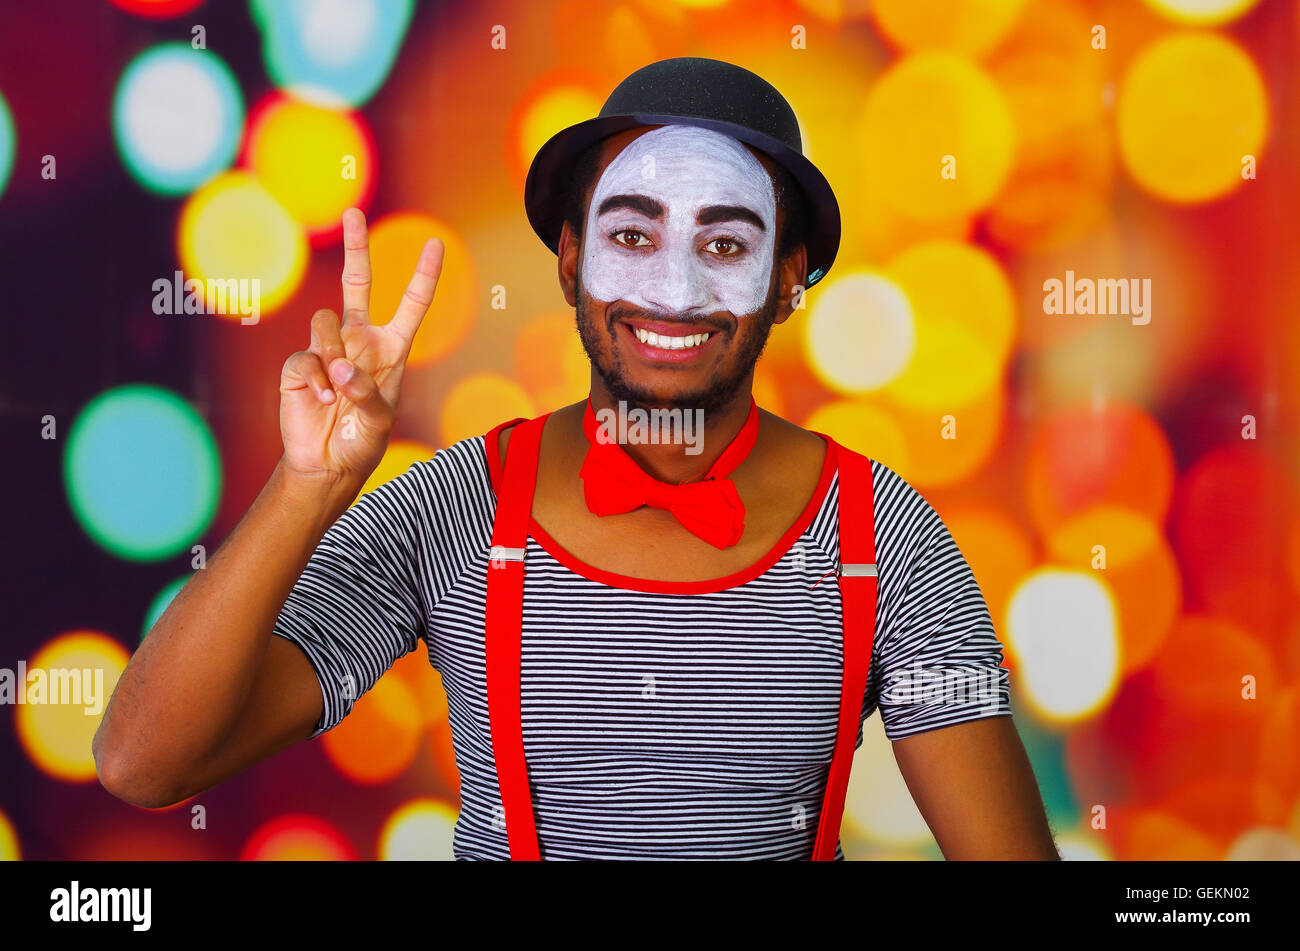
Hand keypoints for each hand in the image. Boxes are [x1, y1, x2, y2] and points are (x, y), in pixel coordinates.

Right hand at [279, 207, 443, 487]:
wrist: (328, 463)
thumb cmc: (363, 441)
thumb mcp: (380, 421)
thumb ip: (368, 392)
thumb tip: (340, 365)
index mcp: (390, 349)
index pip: (411, 305)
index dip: (424, 275)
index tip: (435, 245)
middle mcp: (359, 341)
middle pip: (357, 283)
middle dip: (357, 247)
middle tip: (354, 213)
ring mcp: (327, 349)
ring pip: (325, 321)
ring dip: (332, 356)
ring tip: (336, 391)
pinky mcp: (300, 364)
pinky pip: (304, 358)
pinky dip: (314, 381)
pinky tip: (321, 401)